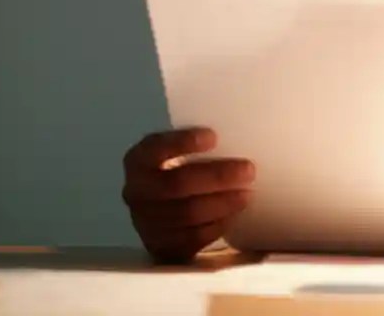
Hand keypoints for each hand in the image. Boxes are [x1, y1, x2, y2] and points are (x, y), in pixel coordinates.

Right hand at [122, 128, 254, 262]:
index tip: (213, 137)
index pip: (156, 148)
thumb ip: (198, 150)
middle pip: (177, 183)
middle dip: (217, 176)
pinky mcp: (161, 247)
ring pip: (187, 213)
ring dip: (222, 203)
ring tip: (246, 194)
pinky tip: (232, 215)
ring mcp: (145, 222)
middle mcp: (136, 192)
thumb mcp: (180, 156)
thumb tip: (238, 139)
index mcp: (138, 161)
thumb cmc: (181, 174)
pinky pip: (192, 238)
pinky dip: (216, 226)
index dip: (182, 142)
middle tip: (248, 170)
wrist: (164, 215)